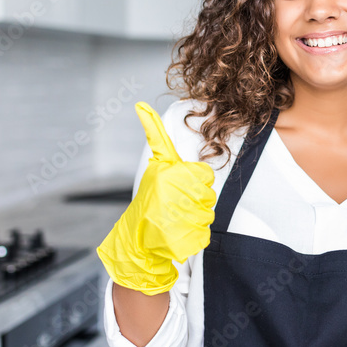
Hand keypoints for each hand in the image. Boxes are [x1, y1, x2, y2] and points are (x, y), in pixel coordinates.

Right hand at [96, 102, 216, 294]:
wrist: (136, 242)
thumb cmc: (150, 199)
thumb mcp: (155, 165)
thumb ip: (155, 136)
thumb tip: (141, 105)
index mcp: (169, 173)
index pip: (204, 174)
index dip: (196, 181)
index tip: (179, 186)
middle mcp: (176, 193)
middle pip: (209, 195)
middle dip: (197, 200)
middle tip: (178, 205)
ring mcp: (182, 217)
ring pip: (208, 214)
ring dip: (196, 219)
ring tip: (176, 220)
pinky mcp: (187, 239)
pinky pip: (204, 234)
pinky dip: (194, 236)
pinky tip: (177, 234)